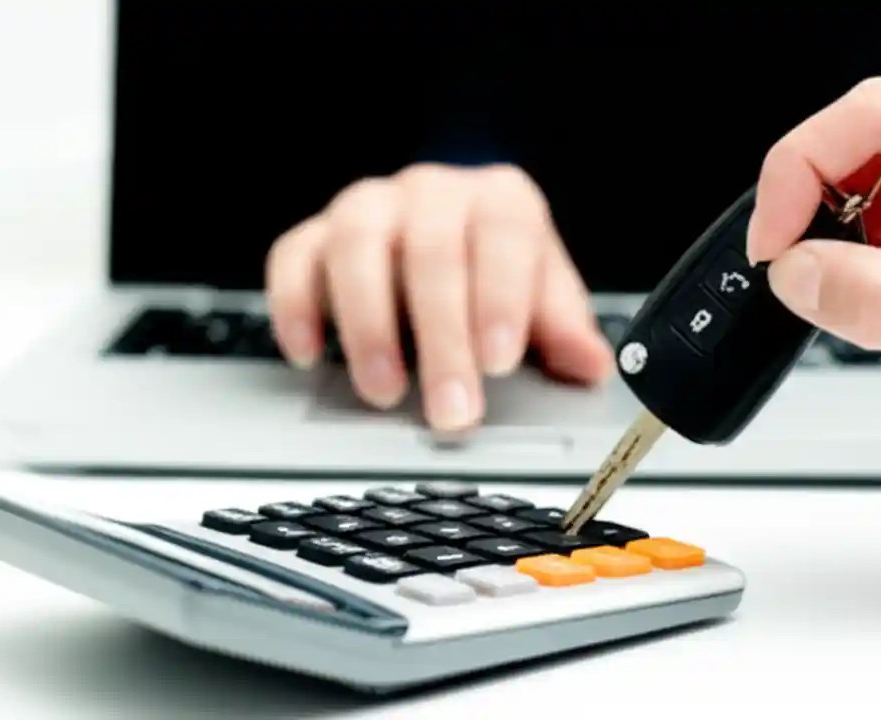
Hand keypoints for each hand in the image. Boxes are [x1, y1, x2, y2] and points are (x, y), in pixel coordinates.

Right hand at [265, 162, 613, 431]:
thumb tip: (589, 364)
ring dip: (369, 326)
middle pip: (431, 252)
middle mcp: (432, 192)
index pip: (504, 236)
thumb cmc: (499, 279)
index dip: (501, 300)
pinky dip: (296, 306)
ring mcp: (368, 208)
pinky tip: (311, 356)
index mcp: (499, 200)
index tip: (499, 362)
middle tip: (452, 411)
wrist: (450, 250)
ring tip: (385, 393)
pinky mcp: (314, 236)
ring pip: (356, 246)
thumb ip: (563, 331)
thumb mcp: (543, 304)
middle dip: (442, 340)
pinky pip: (292, 258)